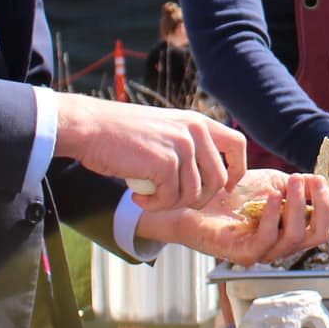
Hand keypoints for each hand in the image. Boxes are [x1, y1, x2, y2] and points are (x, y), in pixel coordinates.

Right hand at [53, 93, 246, 212]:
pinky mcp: (165, 163)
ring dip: (171, 204)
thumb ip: (188, 146)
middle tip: (171, 200)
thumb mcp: (166, 130)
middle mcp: (195, 131)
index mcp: (198, 122)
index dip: (236, 170)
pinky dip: (154, 205)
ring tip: (149, 197)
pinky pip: (171, 199)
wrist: (91, 127)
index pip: (237, 145)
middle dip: (198, 199)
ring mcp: (182, 147)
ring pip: (194, 194)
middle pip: (218, 179)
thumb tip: (210, 178)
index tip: (223, 188)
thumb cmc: (122, 133)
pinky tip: (138, 197)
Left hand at [134, 170, 328, 265]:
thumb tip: (320, 180)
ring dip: (299, 206)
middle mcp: (285, 244)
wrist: (195, 202)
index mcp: (296, 226)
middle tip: (313, 181)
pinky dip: (274, 215)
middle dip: (323, 206)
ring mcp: (266, 252)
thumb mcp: (273, 183)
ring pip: (297, 238)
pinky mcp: (244, 254)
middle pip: (322, 234)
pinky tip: (272, 196)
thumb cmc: (234, 194)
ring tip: (293, 181)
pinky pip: (267, 239)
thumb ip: (297, 185)